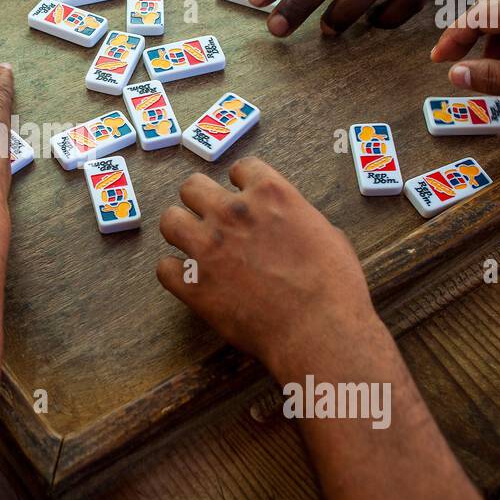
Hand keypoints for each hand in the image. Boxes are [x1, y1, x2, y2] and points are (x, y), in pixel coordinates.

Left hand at [156, 157, 384, 376]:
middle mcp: (232, 212)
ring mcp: (207, 246)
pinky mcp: (193, 284)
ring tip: (195, 246)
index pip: (240, 168)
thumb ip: (297, 218)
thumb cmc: (334, 287)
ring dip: (182, 231)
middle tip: (213, 221)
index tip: (243, 196)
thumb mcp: (328, 235)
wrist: (318, 331)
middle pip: (193, 186)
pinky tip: (192, 282)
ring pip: (170, 221)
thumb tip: (291, 223)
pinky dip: (176, 275)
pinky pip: (165, 268)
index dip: (242, 183)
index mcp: (270, 194)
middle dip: (202, 201)